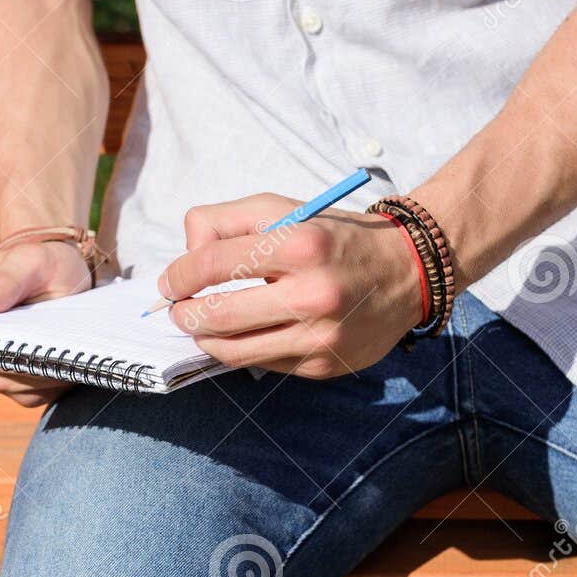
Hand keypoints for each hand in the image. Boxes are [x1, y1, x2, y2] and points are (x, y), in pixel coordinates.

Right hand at [0, 238, 95, 406]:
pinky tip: (73, 366)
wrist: (65, 278)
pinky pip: (35, 396)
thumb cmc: (41, 265)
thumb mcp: (28, 262)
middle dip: (29, 364)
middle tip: (61, 349)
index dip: (0, 346)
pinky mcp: (24, 384)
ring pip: (17, 388)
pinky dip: (55, 385)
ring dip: (45, 376)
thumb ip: (4, 282)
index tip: (30, 340)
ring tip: (71, 355)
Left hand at [159, 194, 423, 378]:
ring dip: (206, 339)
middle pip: (217, 316)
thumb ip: (226, 220)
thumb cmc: (334, 238)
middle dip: (184, 315)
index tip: (170, 282)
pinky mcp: (324, 367)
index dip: (180, 275)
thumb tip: (185, 253)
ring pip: (234, 351)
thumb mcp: (285, 209)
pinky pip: (265, 364)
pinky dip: (246, 350)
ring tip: (200, 326)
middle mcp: (313, 294)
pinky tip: (246, 334)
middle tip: (176, 310)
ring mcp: (320, 337)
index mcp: (300, 244)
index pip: (214, 264)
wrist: (406, 273)